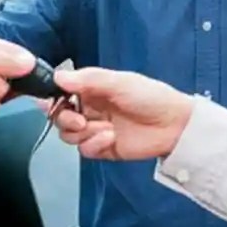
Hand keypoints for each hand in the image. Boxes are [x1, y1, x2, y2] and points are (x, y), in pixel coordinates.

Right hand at [49, 67, 193, 158]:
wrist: (174, 125)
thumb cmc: (149, 96)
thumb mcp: (118, 82)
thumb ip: (87, 79)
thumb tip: (58, 76)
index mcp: (90, 89)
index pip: (61, 93)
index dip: (52, 98)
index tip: (53, 101)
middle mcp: (89, 108)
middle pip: (59, 117)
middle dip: (65, 119)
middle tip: (80, 120)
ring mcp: (95, 129)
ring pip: (69, 135)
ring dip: (83, 133)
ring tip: (106, 130)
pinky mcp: (102, 148)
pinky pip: (84, 150)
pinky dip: (94, 145)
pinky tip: (110, 139)